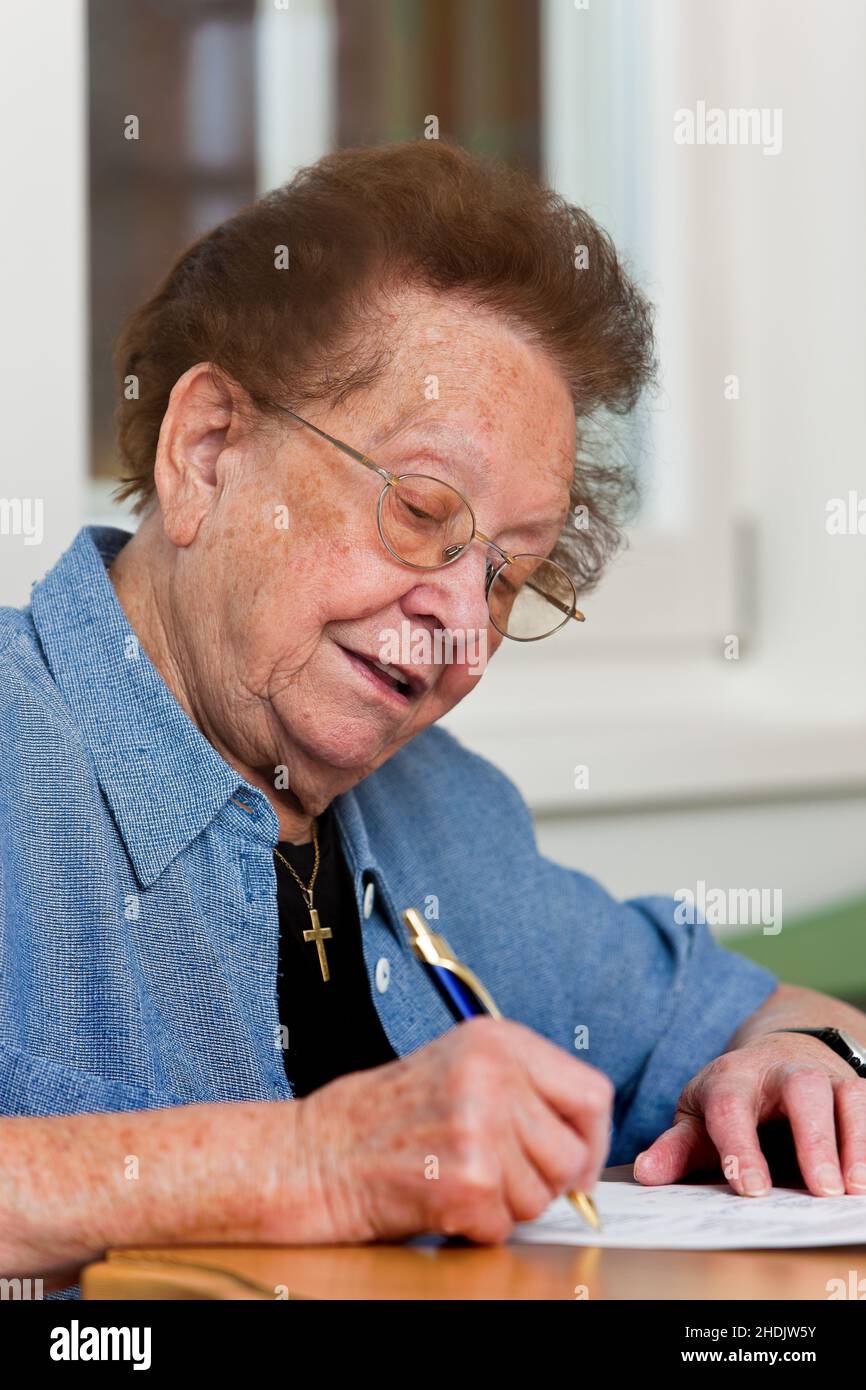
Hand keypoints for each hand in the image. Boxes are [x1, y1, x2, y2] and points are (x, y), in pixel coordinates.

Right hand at [292, 1016, 613, 1243]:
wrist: (318, 1154)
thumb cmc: (386, 1116)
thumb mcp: (460, 1067)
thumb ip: (524, 1088)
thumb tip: (585, 1141)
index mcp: (497, 1041)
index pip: (592, 1093)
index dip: (592, 1138)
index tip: (575, 1158)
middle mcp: (494, 1077)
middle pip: (572, 1153)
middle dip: (544, 1179)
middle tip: (498, 1174)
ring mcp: (482, 1129)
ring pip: (543, 1196)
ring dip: (507, 1204)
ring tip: (458, 1176)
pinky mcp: (468, 1182)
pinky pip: (507, 1226)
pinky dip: (478, 1226)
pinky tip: (441, 1197)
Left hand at [633, 1032, 865, 1196]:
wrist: (777, 1056)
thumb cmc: (733, 1099)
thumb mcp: (699, 1118)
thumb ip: (676, 1148)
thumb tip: (647, 1176)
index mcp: (732, 1077)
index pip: (732, 1106)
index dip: (739, 1147)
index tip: (750, 1189)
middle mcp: (782, 1069)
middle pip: (801, 1087)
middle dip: (812, 1137)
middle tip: (821, 1189)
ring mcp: (825, 1075)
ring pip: (848, 1094)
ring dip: (855, 1139)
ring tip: (853, 1188)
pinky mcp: (855, 1087)